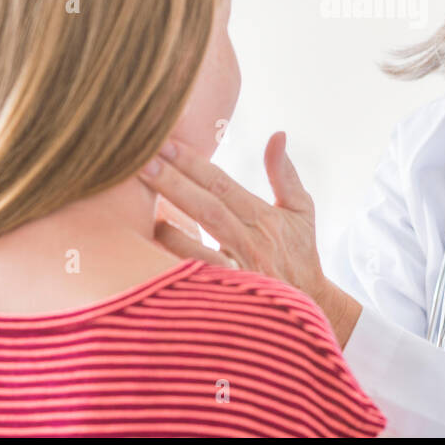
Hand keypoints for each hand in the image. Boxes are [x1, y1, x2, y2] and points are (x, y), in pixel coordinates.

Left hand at [137, 131, 326, 302]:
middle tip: (140, 161)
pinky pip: (197, 283)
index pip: (222, 184)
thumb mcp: (300, 211)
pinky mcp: (230, 301)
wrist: (310, 310)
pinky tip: (144, 253)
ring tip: (133, 208)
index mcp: (263, 218)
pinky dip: (172, 266)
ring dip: (166, 228)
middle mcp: (251, 243)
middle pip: (206, 208)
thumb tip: (277, 134)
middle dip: (172, 183)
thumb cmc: (299, 254)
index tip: (164, 143)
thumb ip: (285, 173)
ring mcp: (240, 274)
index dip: (192, 163)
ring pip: (198, 249)